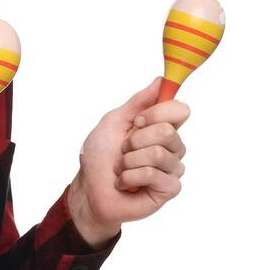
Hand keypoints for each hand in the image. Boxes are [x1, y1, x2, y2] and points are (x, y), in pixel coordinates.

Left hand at [68, 76, 187, 240]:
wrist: (89, 189)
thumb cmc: (100, 156)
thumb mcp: (114, 122)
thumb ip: (138, 102)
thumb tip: (160, 80)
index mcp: (161, 128)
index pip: (180, 110)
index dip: (158, 113)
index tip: (138, 121)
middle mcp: (172, 147)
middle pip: (168, 132)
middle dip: (134, 140)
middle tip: (123, 150)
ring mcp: (172, 169)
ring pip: (158, 154)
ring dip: (128, 161)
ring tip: (122, 168)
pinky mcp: (169, 189)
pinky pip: (152, 174)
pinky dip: (129, 177)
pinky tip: (125, 183)